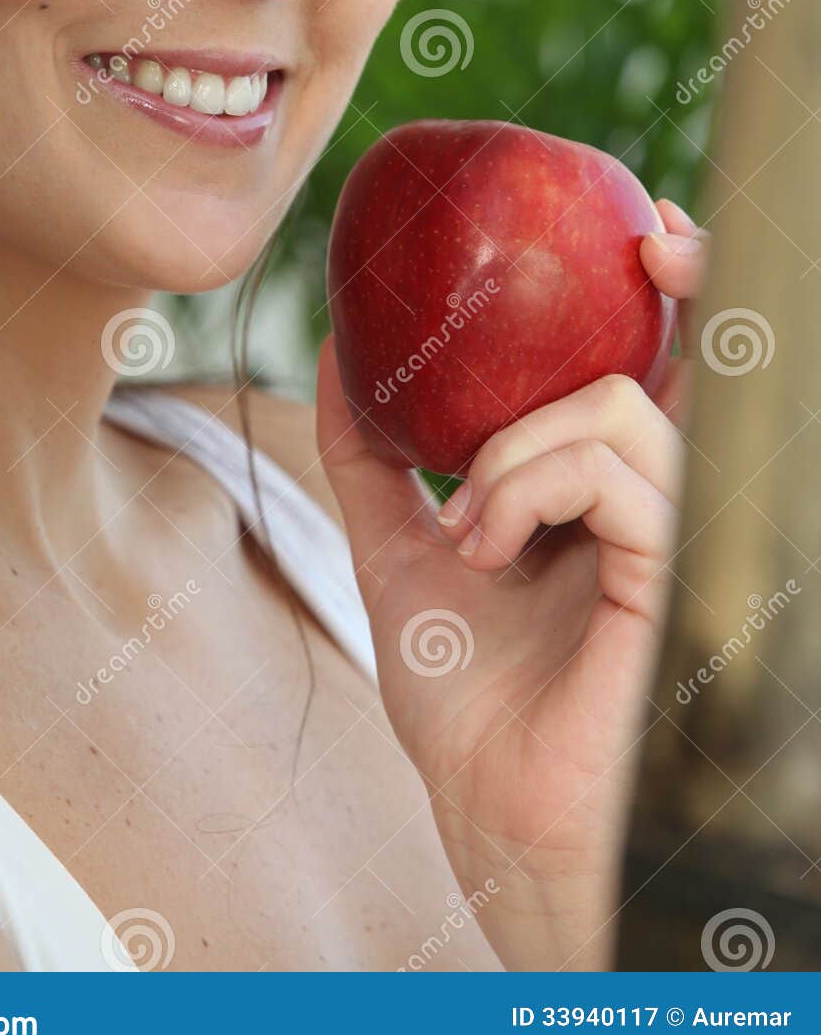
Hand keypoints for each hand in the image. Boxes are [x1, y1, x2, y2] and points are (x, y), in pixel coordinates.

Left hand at [316, 197, 705, 971]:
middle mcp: (663, 503)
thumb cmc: (468, 698)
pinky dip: (528, 487)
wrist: (488, 807)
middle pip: (699, 363)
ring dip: (514, 448)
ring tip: (469, 525)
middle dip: (683, 279)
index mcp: (614, 493)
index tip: (634, 227)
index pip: (663, 368)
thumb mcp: (400, 549)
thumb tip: (335, 345)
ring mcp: (677, 535)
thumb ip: (373, 454)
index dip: (673, 286)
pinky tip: (486, 546)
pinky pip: (615, 470)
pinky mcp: (678, 572)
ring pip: (617, 408)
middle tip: (642, 239)